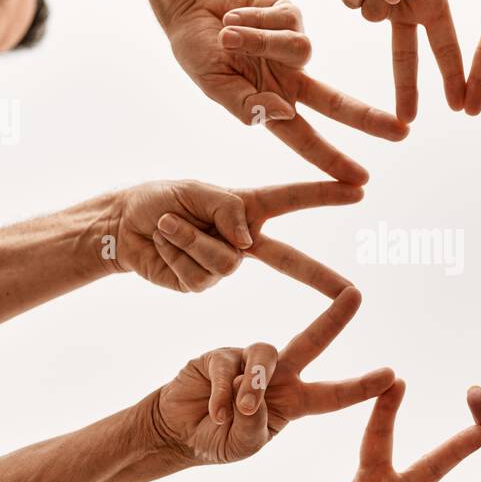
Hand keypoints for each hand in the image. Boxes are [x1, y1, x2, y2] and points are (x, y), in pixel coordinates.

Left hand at [108, 179, 361, 295]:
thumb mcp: (194, 192)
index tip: (359, 189)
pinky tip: (164, 245)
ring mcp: (224, 265)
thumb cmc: (158, 199)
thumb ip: (227, 210)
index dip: (325, 195)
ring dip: (191, 239)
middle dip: (319, 277)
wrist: (121, 226)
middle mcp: (242, 239)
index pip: (293, 200)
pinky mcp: (202, 284)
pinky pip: (200, 275)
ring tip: (169, 224)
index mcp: (247, 208)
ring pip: (225, 262)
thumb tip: (247, 242)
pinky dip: (177, 254)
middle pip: (290, 261)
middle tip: (349, 292)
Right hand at [151, 287, 393, 465]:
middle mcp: (278, 375)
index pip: (333, 393)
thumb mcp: (244, 444)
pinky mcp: (220, 355)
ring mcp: (248, 360)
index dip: (362, 385)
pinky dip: (224, 390)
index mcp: (295, 401)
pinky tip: (216, 411)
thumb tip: (253, 394)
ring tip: (240, 410)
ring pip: (266, 354)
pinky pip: (229, 365)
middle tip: (356, 295)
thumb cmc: (218, 441)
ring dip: (256, 384)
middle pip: (311, 340)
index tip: (393, 375)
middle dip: (334, 317)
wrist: (176, 434)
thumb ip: (254, 425)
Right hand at [166, 0, 407, 183]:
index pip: (307, 139)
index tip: (362, 182)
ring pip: (300, 51)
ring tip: (227, 34)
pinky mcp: (293, 15)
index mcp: (271, 104)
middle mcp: (290, 79)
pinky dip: (255, 19)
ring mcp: (293, 47)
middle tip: (402, 133)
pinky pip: (286, 22)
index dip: (334, 161)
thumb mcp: (214, 85)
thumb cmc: (198, 52)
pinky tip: (234, 16)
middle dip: (369, 119)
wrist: (190, 4)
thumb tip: (285, 114)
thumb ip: (244, 104)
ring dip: (259, 42)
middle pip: (338, 104)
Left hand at [340, 0, 464, 121]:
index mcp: (433, 4)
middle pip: (405, 58)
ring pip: (372, 14)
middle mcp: (406, 12)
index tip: (460, 104)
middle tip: (406, 118)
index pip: (445, 45)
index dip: (452, 75)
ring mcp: (378, 3)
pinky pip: (351, 0)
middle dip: (405, 88)